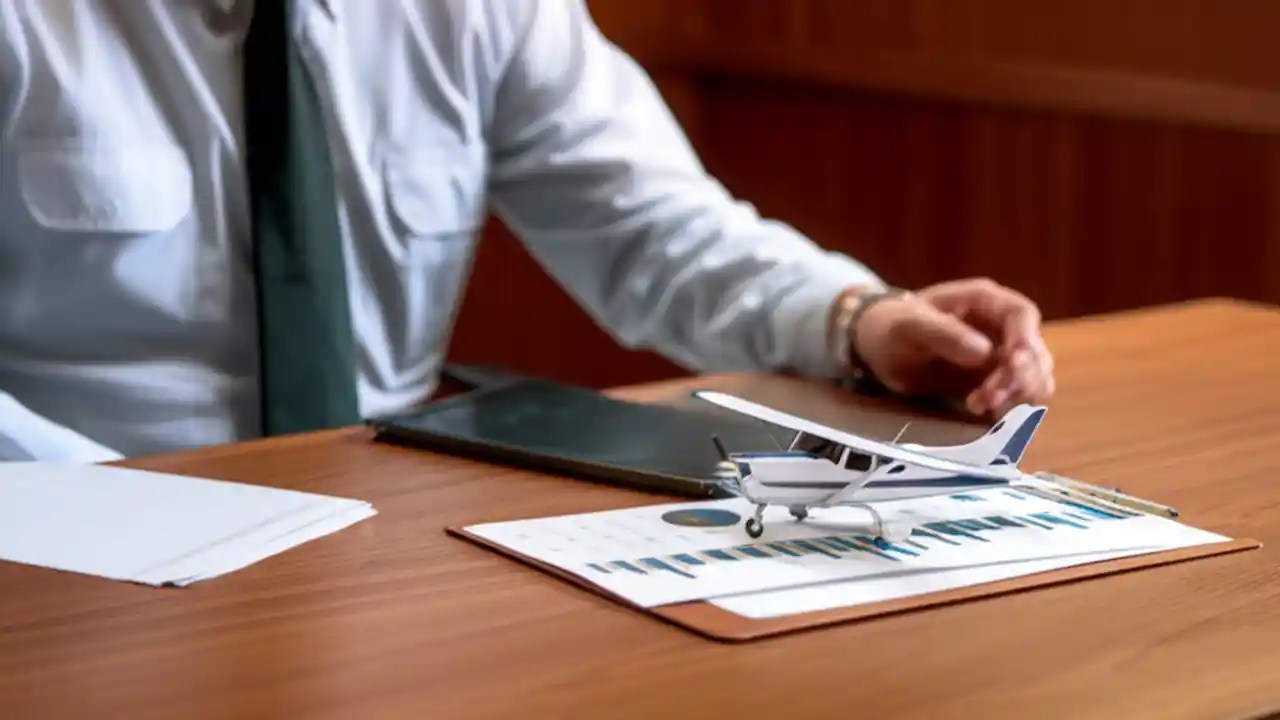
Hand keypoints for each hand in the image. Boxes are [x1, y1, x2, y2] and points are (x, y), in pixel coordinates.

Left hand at [846, 278, 1054, 416]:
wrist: (878, 348)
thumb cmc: (892, 327)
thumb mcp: (909, 326)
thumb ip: (944, 334)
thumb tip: (984, 352)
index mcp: (984, 301)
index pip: (1022, 315)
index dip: (1026, 340)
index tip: (1014, 364)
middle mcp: (1001, 327)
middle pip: (1034, 352)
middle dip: (1018, 377)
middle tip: (986, 398)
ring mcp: (1001, 356)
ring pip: (1033, 378)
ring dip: (1015, 396)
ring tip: (977, 406)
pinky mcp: (994, 382)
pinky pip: (1017, 396)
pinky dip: (1009, 408)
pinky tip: (983, 412)